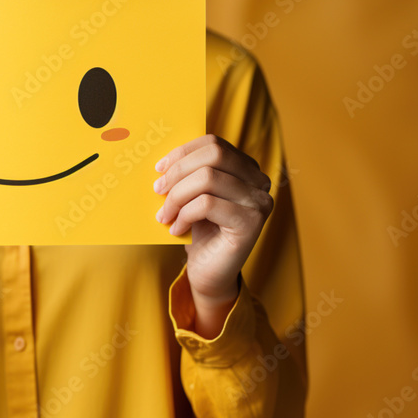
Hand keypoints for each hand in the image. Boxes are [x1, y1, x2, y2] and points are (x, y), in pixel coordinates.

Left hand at [153, 134, 272, 336]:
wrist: (210, 274)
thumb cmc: (200, 232)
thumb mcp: (193, 196)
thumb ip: (188, 173)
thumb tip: (163, 158)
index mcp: (247, 169)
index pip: (214, 144)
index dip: (183, 152)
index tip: (160, 168)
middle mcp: (259, 182)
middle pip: (213, 156)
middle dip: (178, 171)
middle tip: (157, 190)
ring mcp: (259, 202)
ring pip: (208, 179)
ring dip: (177, 196)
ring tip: (164, 215)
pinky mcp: (251, 223)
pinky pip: (207, 204)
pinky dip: (185, 215)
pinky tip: (177, 230)